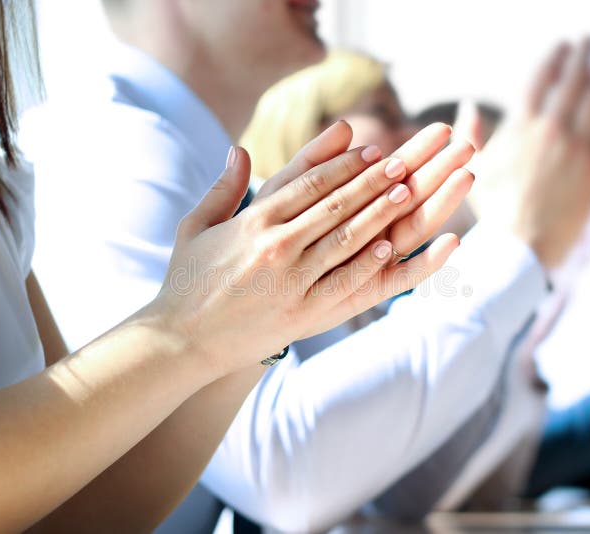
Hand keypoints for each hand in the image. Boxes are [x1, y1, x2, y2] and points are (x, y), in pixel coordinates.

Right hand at [151, 121, 470, 372]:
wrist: (181, 340)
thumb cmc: (187, 280)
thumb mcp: (196, 226)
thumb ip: (223, 188)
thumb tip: (237, 149)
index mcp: (254, 220)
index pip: (308, 183)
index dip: (344, 164)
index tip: (371, 149)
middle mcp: (276, 245)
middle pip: (334, 205)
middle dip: (372, 180)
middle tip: (402, 161)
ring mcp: (291, 280)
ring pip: (344, 238)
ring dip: (379, 213)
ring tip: (407, 192)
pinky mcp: (301, 313)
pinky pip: (341, 283)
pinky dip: (366, 264)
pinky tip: (388, 247)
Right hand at [468, 38, 589, 267]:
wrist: (521, 248)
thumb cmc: (493, 210)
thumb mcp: (472, 170)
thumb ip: (470, 135)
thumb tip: (468, 104)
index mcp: (521, 129)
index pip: (543, 79)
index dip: (555, 58)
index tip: (564, 45)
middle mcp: (553, 134)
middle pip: (576, 82)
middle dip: (587, 58)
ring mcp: (580, 151)